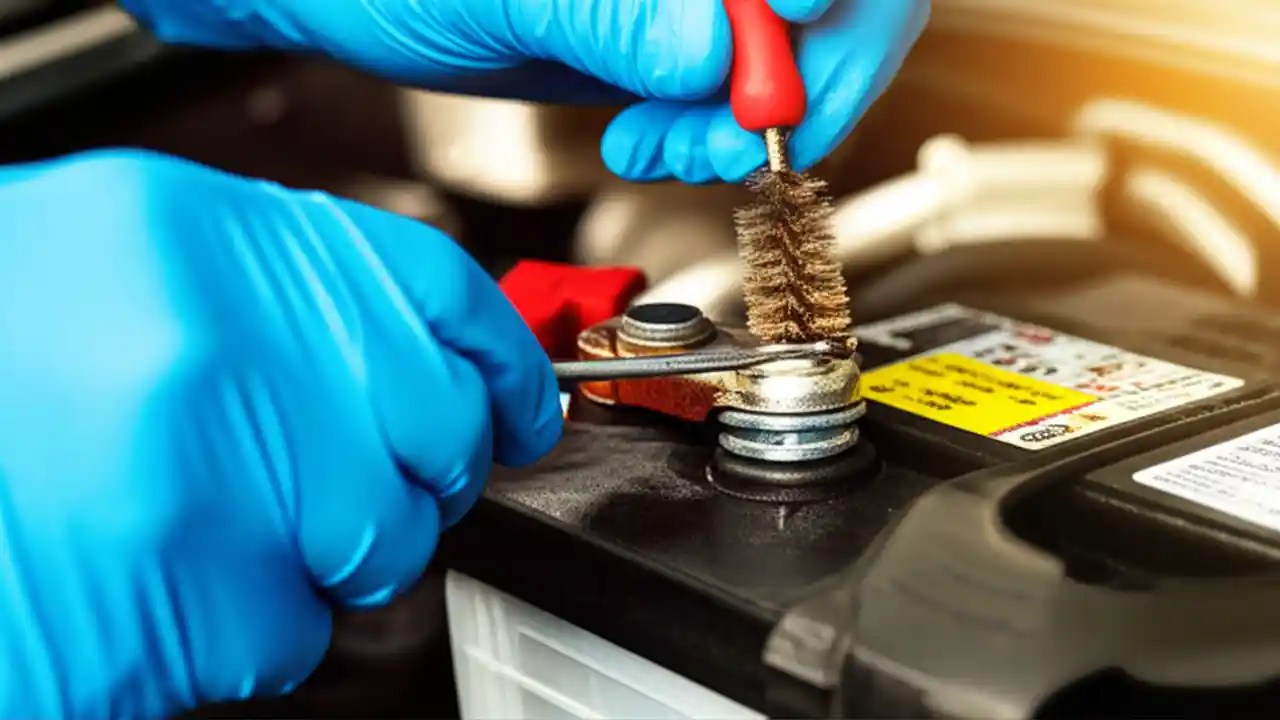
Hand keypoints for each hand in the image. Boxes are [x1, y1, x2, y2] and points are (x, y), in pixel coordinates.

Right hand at [0, 149, 560, 717]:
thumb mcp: (123, 266)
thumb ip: (274, 300)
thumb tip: (403, 359)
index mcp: (206, 236)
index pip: (438, 296)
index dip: (500, 365)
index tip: (518, 408)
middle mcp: (225, 343)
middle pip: (430, 438)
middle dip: (406, 480)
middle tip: (323, 483)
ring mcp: (210, 475)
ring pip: (375, 546)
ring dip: (316, 556)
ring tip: (195, 523)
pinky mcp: (185, 603)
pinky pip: (288, 630)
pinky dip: (244, 623)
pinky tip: (154, 579)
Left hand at [118, 0, 929, 182]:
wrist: (343, 0)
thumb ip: (611, 14)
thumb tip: (708, 51)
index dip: (827, 6)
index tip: (776, 54)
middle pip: (845, 2)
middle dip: (801, 80)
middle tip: (727, 138)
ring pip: (802, 53)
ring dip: (756, 120)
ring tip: (666, 148)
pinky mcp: (677, 39)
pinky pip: (745, 91)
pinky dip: (721, 132)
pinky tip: (656, 141)